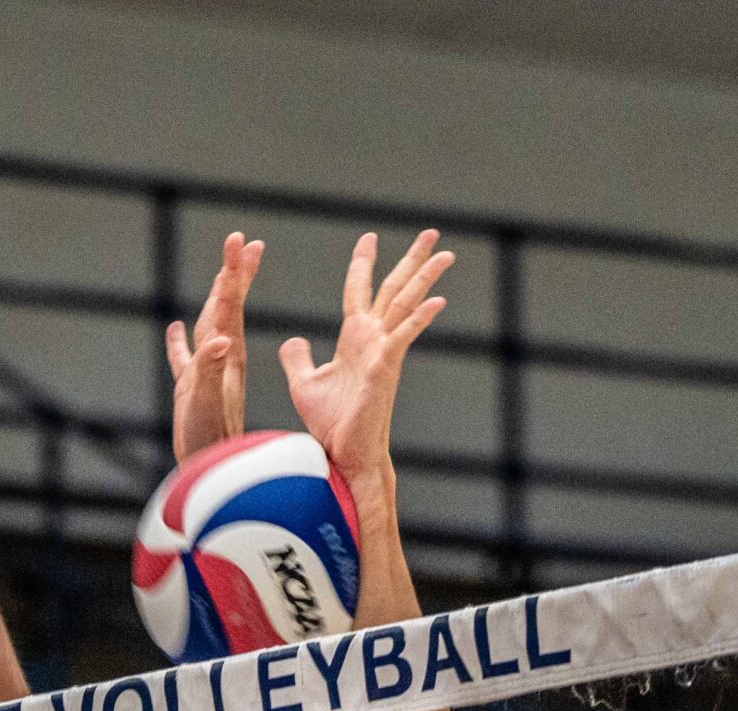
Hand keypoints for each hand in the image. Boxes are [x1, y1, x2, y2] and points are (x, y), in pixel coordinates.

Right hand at [166, 231, 262, 460]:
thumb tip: (220, 338)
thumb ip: (211, 370)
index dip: (235, 272)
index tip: (244, 241)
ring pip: (208, 325)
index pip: (231, 303)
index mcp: (226, 355)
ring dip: (213, 299)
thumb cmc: (208, 442)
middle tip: (242, 242)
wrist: (211, 474)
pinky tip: (175, 330)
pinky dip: (179, 342)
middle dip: (232, 274)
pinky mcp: (192, 391)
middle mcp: (220, 359)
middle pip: (225, 307)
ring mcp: (206, 374)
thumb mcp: (206, 402)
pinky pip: (184, 359)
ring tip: (221, 275)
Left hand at [279, 230, 453, 478]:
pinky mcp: (385, 368)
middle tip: (430, 232)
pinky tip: (437, 301)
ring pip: (405, 305)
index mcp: (354, 338)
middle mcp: (374, 339)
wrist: (342, 452)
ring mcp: (383, 352)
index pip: (359, 291)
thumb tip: (293, 340)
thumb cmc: (329, 423)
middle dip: (411, 259)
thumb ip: (298, 357)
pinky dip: (419, 319)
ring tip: (444, 253)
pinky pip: (403, 337)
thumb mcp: (305, 382)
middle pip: (394, 289)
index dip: (363, 264)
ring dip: (425, 278)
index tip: (369, 237)